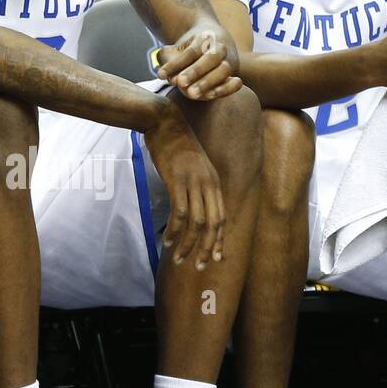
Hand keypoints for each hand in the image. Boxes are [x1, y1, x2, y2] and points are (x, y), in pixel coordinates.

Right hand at [143, 101, 224, 269]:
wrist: (164, 121)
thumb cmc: (175, 143)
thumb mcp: (192, 165)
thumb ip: (196, 184)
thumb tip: (190, 204)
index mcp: (214, 182)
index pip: (222, 217)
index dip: (219, 240)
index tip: (215, 258)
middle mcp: (208, 184)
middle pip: (214, 224)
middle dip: (206, 249)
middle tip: (198, 267)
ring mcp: (194, 183)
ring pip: (197, 223)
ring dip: (188, 244)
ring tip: (179, 259)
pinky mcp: (178, 181)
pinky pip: (179, 213)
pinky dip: (174, 230)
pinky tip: (167, 240)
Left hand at [153, 24, 242, 99]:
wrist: (214, 44)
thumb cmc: (189, 50)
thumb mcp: (175, 50)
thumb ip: (169, 60)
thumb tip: (170, 78)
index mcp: (205, 37)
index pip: (190, 51)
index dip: (176, 63)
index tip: (161, 75)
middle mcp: (220, 47)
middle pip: (211, 57)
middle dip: (195, 71)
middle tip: (181, 83)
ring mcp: (229, 61)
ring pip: (223, 70)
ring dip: (208, 83)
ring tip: (192, 94)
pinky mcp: (234, 76)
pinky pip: (235, 83)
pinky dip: (226, 89)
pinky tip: (211, 96)